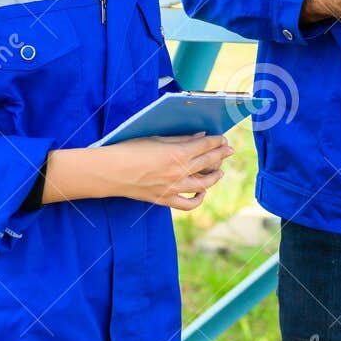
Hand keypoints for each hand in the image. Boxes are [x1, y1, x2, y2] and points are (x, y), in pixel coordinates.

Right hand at [44, 134, 232, 209]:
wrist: (111, 172)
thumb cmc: (130, 150)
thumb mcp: (157, 139)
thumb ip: (181, 139)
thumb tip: (200, 136)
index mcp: (178, 153)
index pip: (206, 146)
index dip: (217, 142)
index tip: (223, 139)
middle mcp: (179, 172)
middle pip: (208, 163)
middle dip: (221, 155)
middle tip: (229, 150)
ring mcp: (173, 188)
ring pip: (203, 184)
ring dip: (214, 177)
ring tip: (218, 172)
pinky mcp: (165, 200)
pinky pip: (188, 204)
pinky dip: (198, 199)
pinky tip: (202, 192)